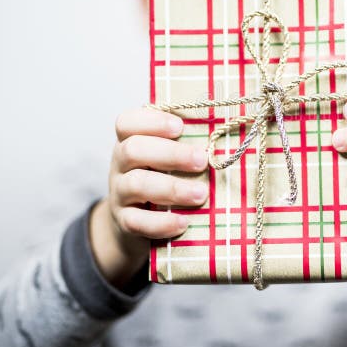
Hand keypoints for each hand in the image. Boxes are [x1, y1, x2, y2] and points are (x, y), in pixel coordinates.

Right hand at [89, 108, 208, 285]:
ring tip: (201, 194)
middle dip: (171, 154)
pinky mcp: (124, 222)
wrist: (140, 225)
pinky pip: (136, 221)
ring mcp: (119, 194)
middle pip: (133, 150)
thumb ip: (191, 143)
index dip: (151, 121)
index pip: (127, 123)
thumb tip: (227, 131)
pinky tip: (184, 222)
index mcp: (131, 141)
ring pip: (136, 184)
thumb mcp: (172, 157)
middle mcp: (121, 165)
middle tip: (202, 160)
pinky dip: (161, 222)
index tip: (180, 126)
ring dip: (172, 188)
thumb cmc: (167, 178)